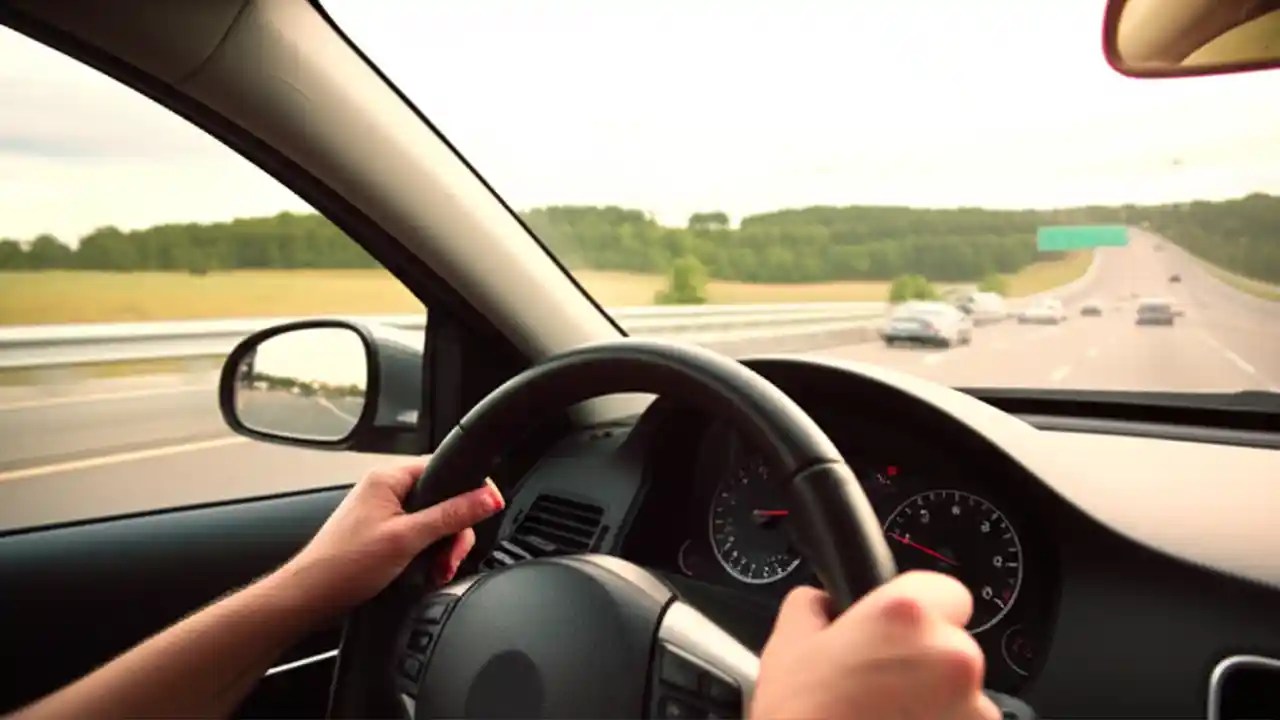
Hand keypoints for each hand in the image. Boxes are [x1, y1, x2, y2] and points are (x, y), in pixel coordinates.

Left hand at [271, 457, 504, 617]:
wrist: (309, 598)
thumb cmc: (343, 565)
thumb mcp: (407, 538)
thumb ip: (452, 516)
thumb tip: (488, 497)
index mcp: (389, 478)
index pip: (444, 470)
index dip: (470, 491)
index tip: (486, 512)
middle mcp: (387, 490)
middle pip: (444, 500)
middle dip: (454, 533)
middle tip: (449, 558)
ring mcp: (385, 514)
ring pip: (434, 523)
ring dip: (442, 549)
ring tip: (437, 571)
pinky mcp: (384, 536)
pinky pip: (420, 538)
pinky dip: (428, 556)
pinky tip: (427, 574)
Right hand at [751, 571, 998, 719]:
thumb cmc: (802, 719)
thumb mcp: (787, 643)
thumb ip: (816, 606)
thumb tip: (824, 603)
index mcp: (906, 615)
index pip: (948, 591)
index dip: (923, 612)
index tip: (903, 632)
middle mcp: (950, 657)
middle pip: (954, 647)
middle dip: (925, 662)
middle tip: (881, 683)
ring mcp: (970, 709)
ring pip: (964, 695)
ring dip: (937, 703)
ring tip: (887, 718)